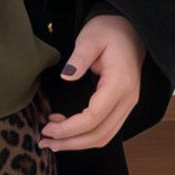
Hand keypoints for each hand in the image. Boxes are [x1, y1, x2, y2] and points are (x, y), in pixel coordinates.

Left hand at [40, 14, 145, 152]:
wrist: (130, 31)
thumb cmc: (110, 31)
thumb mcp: (91, 37)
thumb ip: (80, 56)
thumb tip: (66, 75)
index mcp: (120, 83)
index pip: (93, 118)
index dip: (68, 129)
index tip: (47, 128)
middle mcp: (128, 99)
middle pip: (98, 134)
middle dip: (70, 142)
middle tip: (44, 141)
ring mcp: (127, 106)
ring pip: (102, 138)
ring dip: (76, 144)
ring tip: (52, 141)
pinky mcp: (122, 109)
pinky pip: (104, 131)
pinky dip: (84, 136)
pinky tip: (65, 131)